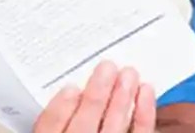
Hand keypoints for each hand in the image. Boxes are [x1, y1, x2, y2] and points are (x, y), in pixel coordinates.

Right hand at [33, 60, 156, 132]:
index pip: (48, 132)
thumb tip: (69, 96)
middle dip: (96, 96)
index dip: (58, 110)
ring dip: (121, 100)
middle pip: (82, 129)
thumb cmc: (82, 131)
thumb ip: (58, 125)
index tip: (69, 88)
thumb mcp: (58, 131)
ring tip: (129, 74)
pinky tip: (145, 92)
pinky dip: (144, 114)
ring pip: (113, 131)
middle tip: (107, 68)